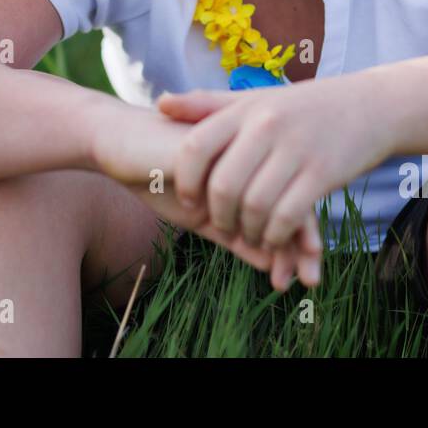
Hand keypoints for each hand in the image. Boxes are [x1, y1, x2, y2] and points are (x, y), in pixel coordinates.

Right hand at [89, 96, 321, 288]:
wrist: (117, 146)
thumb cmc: (156, 177)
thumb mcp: (202, 216)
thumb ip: (235, 235)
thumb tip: (270, 263)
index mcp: (250, 167)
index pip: (288, 201)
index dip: (301, 237)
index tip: (310, 274)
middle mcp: (249, 157)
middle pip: (290, 200)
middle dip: (303, 244)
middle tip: (311, 281)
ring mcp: (234, 151)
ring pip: (273, 199)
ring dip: (285, 242)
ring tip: (290, 278)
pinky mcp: (215, 154)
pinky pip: (241, 193)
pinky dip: (252, 228)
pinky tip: (256, 254)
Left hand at [158, 75, 395, 252]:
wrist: (372, 106)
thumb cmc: (305, 107)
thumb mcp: (256, 100)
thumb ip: (208, 105)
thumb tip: (161, 103)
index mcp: (245, 109)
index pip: (197, 146)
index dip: (186, 180)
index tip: (188, 200)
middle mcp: (267, 126)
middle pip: (223, 184)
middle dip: (218, 215)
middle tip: (221, 227)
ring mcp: (296, 150)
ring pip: (255, 205)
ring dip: (248, 231)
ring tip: (249, 237)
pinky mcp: (323, 174)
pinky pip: (287, 216)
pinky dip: (275, 236)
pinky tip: (274, 239)